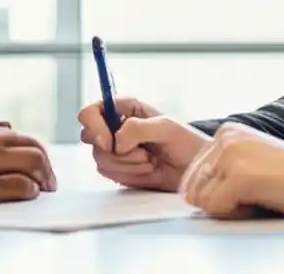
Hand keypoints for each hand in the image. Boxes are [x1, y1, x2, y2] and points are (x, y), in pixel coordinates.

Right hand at [77, 96, 210, 191]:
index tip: (109, 142)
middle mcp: (115, 126)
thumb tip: (116, 142)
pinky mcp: (118, 168)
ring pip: (100, 158)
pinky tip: (148, 169)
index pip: (90, 112)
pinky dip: (129, 174)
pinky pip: (109, 173)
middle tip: (141, 154)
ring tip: (151, 160)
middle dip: (113, 150)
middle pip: (89, 136)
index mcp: (124, 108)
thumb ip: (137, 129)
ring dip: (128, 164)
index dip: (93, 126)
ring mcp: (115, 148)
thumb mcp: (165, 128)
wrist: (194, 170)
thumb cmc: (185, 143)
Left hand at [179, 122, 283, 217]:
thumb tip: (188, 194)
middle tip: (255, 196)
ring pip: (202, 201)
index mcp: (224, 134)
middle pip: (192, 190)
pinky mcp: (241, 175)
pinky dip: (238, 214)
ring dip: (229, 209)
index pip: (191, 177)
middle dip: (219, 203)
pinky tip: (263, 200)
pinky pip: (216, 209)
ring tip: (260, 196)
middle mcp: (223, 138)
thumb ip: (219, 171)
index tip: (249, 189)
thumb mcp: (250, 165)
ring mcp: (232, 155)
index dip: (216, 195)